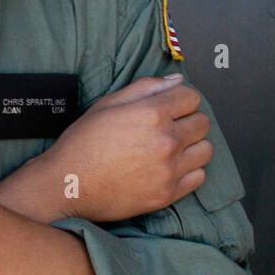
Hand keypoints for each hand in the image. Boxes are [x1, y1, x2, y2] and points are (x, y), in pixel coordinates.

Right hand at [5, 74, 212, 225]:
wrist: (67, 185)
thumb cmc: (82, 143)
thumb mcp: (107, 105)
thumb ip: (145, 87)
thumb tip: (176, 80)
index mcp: (151, 113)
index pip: (192, 97)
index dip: (180, 99)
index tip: (171, 106)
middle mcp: (166, 140)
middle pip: (203, 122)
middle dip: (188, 120)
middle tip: (169, 127)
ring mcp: (169, 169)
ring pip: (206, 149)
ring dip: (193, 146)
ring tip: (172, 148)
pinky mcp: (167, 194)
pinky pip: (198, 176)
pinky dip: (189, 171)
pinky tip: (169, 168)